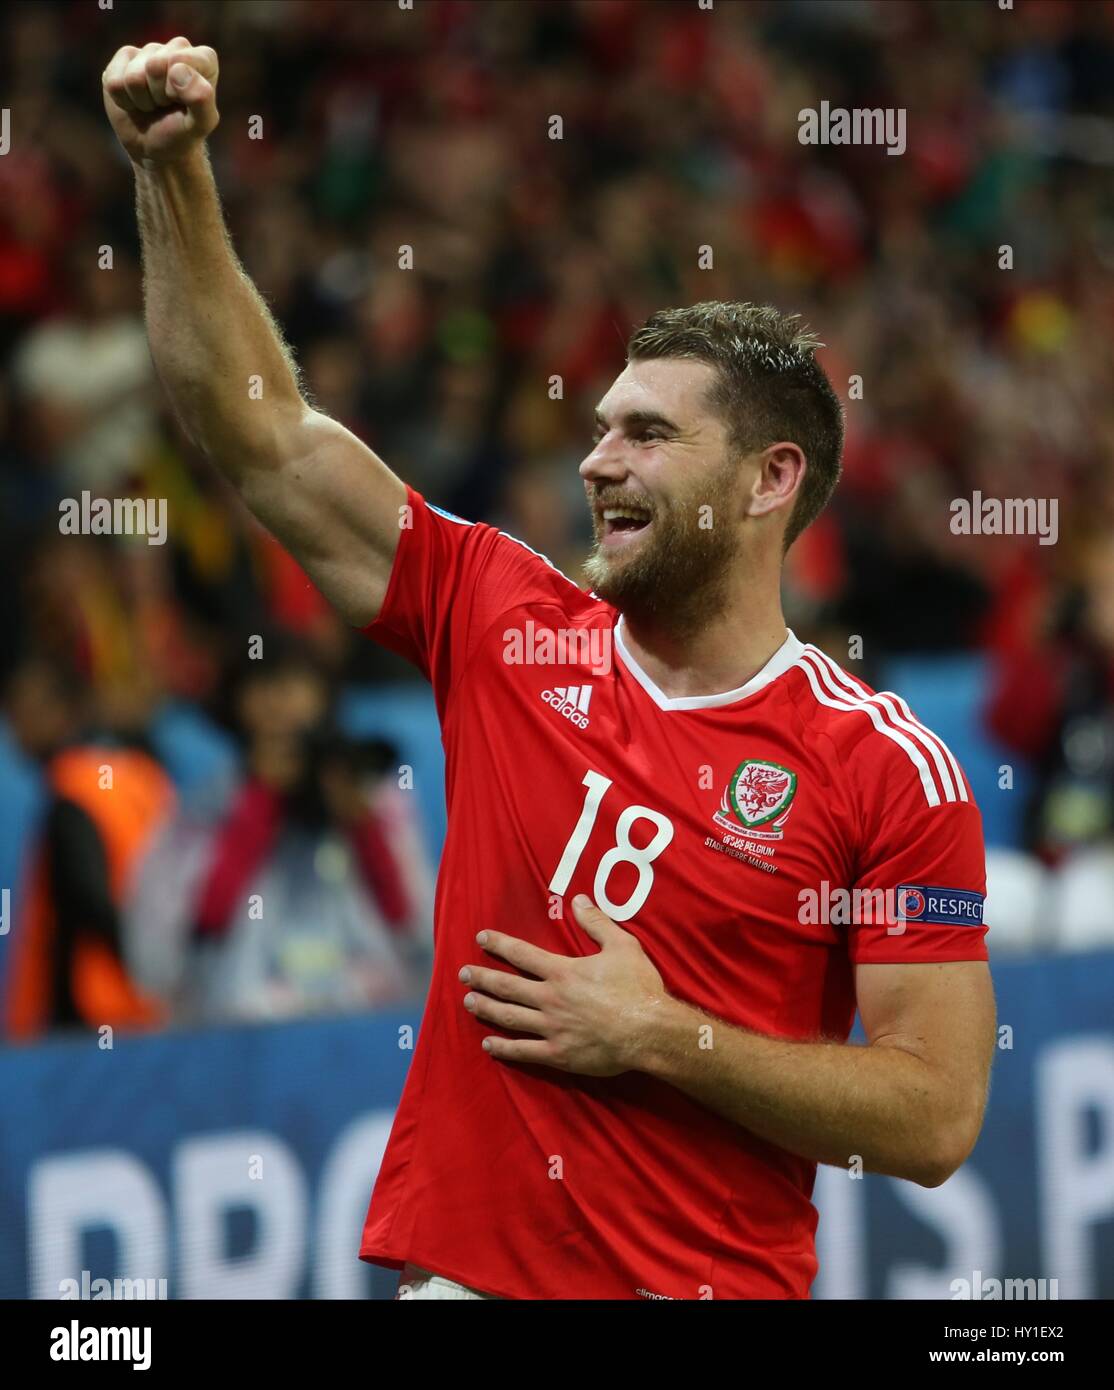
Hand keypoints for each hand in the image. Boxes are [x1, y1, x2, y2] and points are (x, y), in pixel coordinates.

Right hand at [103, 37, 219, 165]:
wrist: (157, 148)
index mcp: (204, 59)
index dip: (176, 91)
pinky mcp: (123, 58)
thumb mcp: (201, 124)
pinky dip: (123, 100)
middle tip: (166, 106)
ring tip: (153, 105)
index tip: (182, 104)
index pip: (178, 62)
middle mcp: (177, 48)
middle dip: (157, 95)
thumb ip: (201, 99)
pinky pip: (114, 81)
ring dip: (141, 100)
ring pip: (133, 77)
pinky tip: (135, 101)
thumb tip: (177, 69)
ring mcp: (148, 50)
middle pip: (153, 66)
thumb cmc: (183, 133)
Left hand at [458, 895, 668, 1076]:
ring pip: (510, 1017)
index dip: (499, 944)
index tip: (480, 938)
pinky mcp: (558, 1053)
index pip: (522, 954)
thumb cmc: (638, 988)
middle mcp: (550, 999)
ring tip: (468, 1002)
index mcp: (562, 972)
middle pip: (507, 986)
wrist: (650, 1031)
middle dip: (482, 978)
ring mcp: (552, 1028)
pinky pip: (524, 1051)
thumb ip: (596, 923)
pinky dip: (504, 1048)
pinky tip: (488, 1044)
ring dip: (486, 1008)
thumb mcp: (622, 946)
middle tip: (462, 974)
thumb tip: (578, 900)